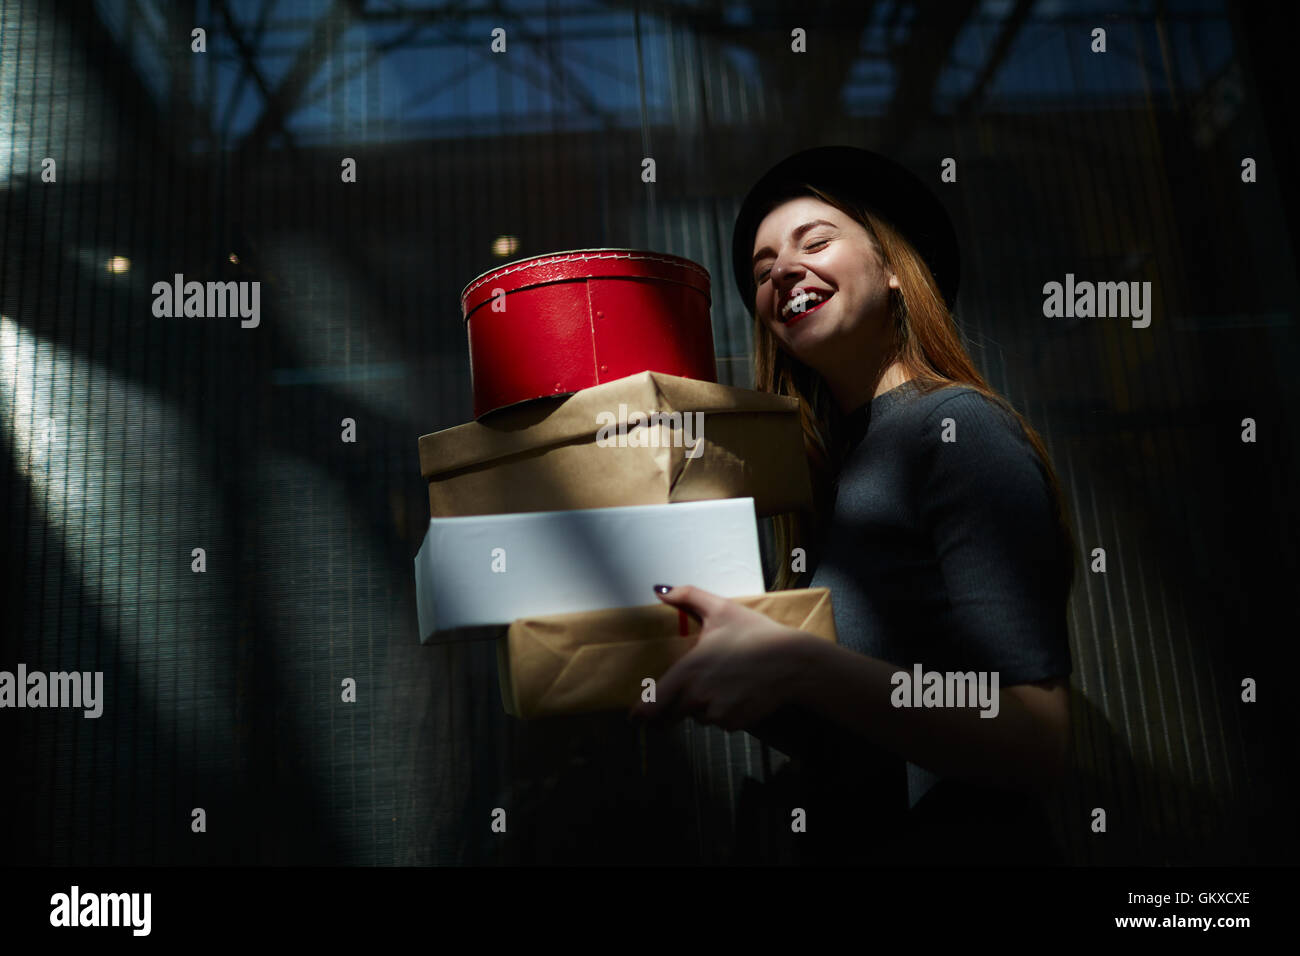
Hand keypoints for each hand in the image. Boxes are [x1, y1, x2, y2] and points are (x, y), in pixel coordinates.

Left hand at [629, 585, 812, 730]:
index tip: (636, 717)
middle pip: (672, 715)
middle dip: (674, 707)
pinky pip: (720, 722)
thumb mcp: (721, 609)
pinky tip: (738, 692)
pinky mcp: (734, 724)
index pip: (652, 704)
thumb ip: (687, 596)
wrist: (792, 662)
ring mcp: (716, 713)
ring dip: (702, 707)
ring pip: (698, 717)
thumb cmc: (755, 633)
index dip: (641, 713)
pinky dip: (724, 712)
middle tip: (685, 693)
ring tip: (723, 683)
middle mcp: (697, 697)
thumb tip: (659, 590)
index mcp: (688, 670)